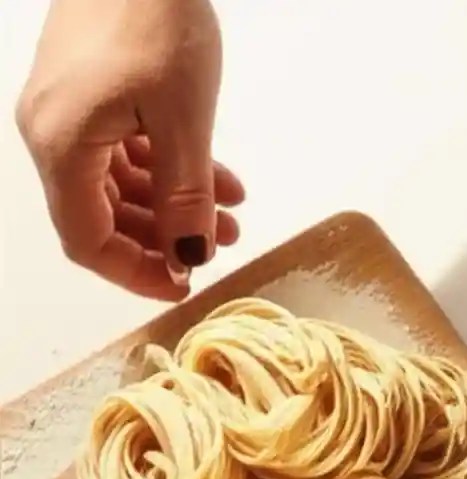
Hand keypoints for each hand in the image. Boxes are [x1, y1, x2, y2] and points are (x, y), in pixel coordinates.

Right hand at [15, 0, 242, 301]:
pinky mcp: (91, 91)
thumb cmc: (154, 19)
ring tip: (231, 213)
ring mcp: (70, 111)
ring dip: (174, 203)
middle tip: (220, 244)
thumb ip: (185, 195)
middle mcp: (54, 133)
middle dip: (165, 236)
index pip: (88, 240)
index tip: (185, 283)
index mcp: (62, 147)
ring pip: (119, 182)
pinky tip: (219, 177)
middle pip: (102, 215)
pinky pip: (126, 148)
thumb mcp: (184, 119)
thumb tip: (191, 253)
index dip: (137, 272)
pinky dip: (169, 168)